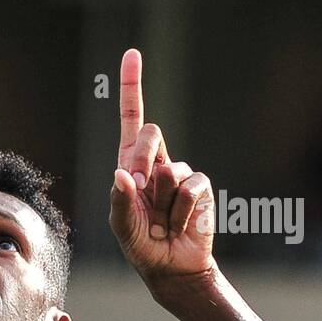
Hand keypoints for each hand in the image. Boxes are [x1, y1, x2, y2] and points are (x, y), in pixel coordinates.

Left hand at [109, 49, 216, 287]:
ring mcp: (180, 173)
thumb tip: (122, 174)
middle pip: (149, 135)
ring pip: (170, 169)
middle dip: (142, 159)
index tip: (133, 53)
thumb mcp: (122, 226)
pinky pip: (191, 187)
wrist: (172, 266)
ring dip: (162, 200)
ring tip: (162, 220)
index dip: (133, 86)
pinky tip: (180, 223)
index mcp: (131, 165)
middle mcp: (155, 163)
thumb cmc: (141, 244)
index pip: (133, 119)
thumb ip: (120, 201)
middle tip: (140, 188)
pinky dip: (182, 209)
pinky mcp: (201, 186)